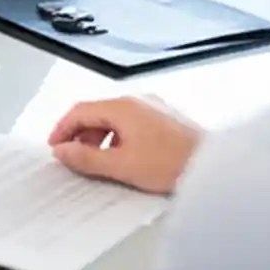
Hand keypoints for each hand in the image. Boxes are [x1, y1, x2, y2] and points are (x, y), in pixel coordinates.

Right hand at [48, 97, 202, 194]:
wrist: (214, 169)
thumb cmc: (173, 164)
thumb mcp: (121, 166)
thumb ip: (86, 158)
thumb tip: (63, 152)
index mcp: (124, 106)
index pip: (81, 110)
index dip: (62, 128)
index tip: (55, 147)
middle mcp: (138, 100)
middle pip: (97, 112)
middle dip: (80, 134)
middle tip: (72, 157)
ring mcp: (154, 107)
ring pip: (114, 118)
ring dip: (99, 137)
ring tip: (96, 162)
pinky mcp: (165, 118)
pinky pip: (131, 122)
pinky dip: (117, 137)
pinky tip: (122, 157)